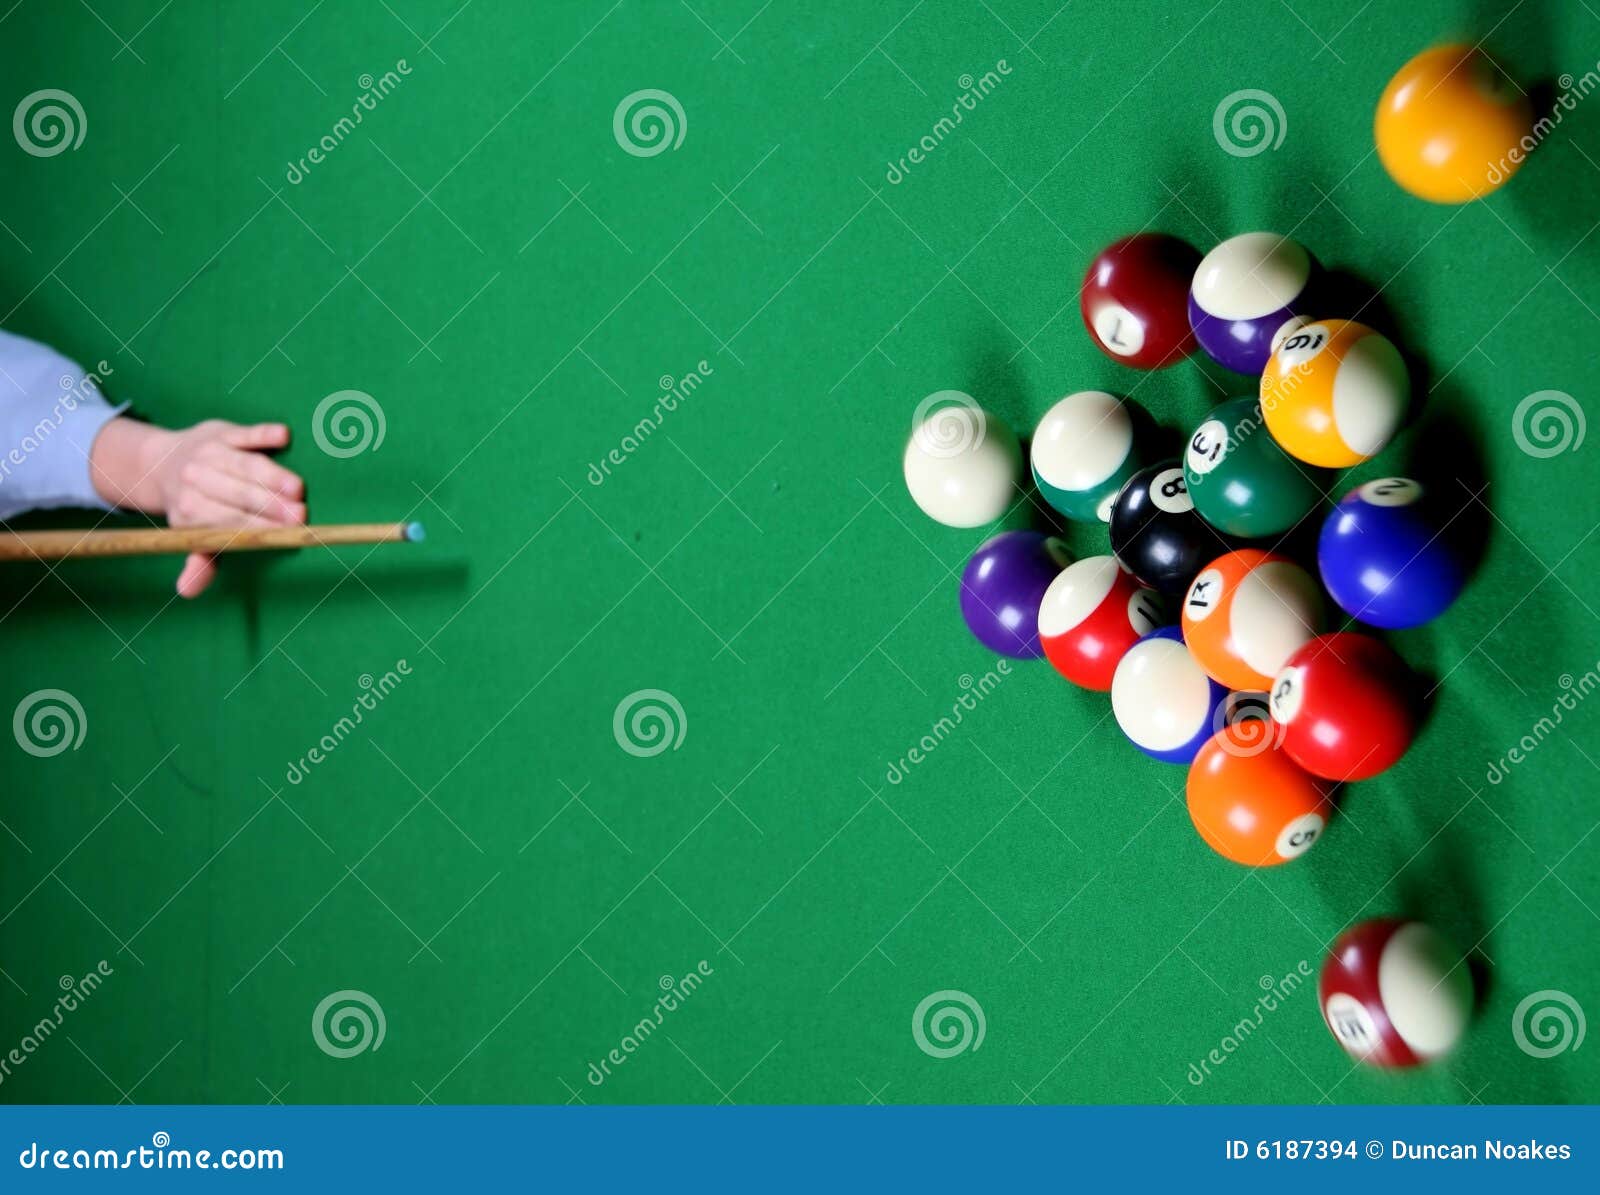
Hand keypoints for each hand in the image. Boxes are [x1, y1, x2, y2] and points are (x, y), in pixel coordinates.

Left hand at [90, 417, 306, 597]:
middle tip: (300, 515)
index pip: (230, 520)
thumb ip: (198, 562)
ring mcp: (210, 453)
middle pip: (238, 493)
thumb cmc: (192, 506)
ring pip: (244, 464)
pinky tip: (283, 436)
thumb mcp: (190, 536)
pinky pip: (244, 432)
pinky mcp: (223, 432)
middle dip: (269, 505)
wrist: (161, 462)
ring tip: (298, 488)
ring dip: (272, 475)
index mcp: (191, 511)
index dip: (258, 526)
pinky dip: (262, 433)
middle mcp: (197, 480)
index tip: (286, 533)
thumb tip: (187, 592)